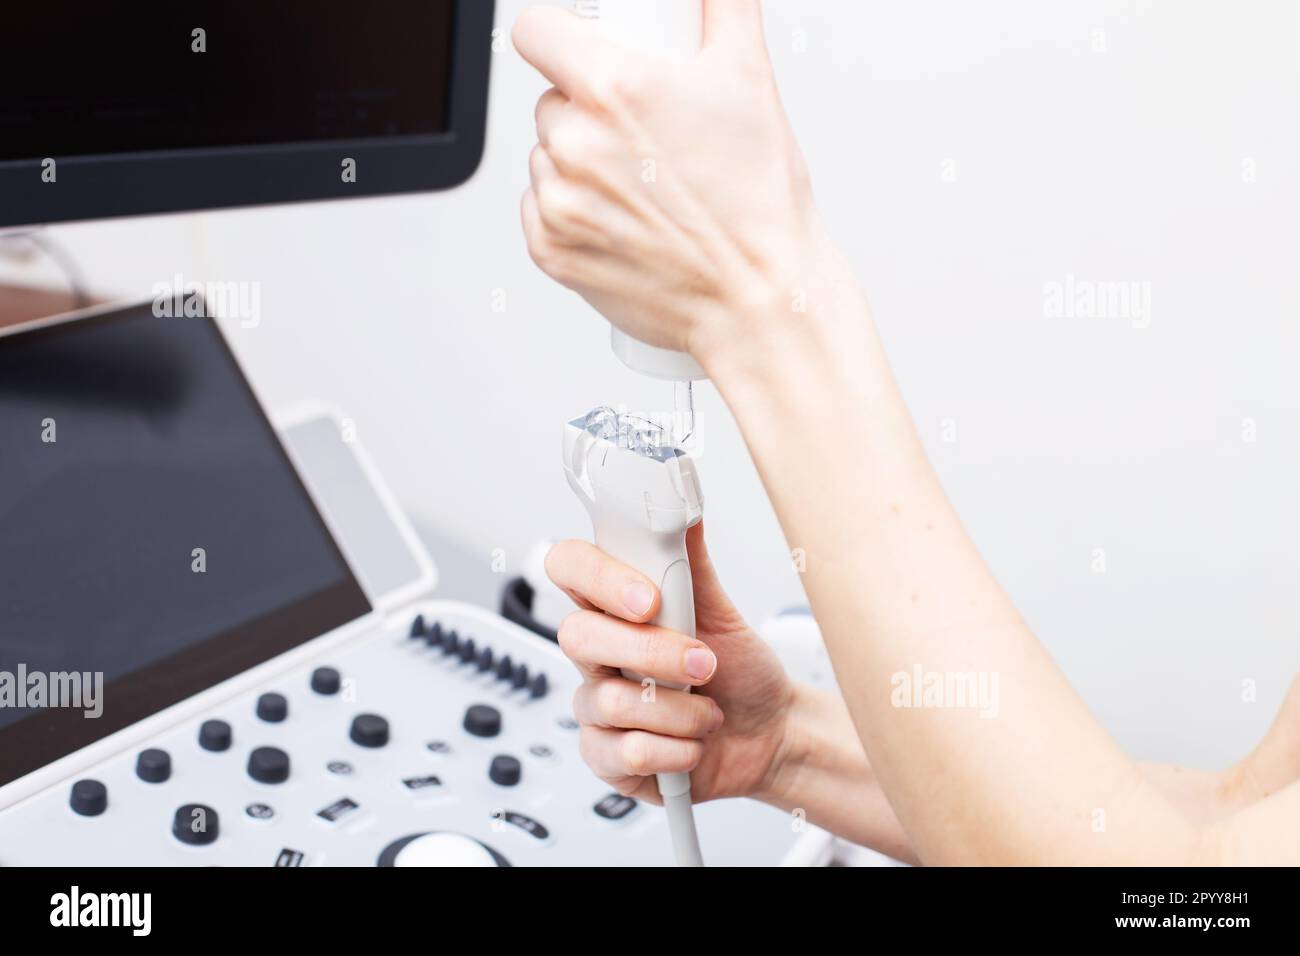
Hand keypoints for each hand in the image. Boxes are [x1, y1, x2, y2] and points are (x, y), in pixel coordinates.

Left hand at [513, 1, 829, 371]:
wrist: (758, 297)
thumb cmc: (758, 203)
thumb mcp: (751, 77)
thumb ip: (725, 3)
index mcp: (616, 90)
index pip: (536, 32)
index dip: (558, 36)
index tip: (576, 51)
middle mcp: (578, 145)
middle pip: (549, 101)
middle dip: (587, 111)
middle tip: (644, 138)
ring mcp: (559, 201)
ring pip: (545, 157)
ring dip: (578, 163)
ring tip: (641, 185)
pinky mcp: (551, 250)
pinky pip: (539, 209)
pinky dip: (571, 212)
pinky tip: (621, 220)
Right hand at [545, 523, 794, 803]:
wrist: (768, 734)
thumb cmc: (739, 669)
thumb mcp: (722, 612)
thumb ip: (692, 565)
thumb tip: (685, 511)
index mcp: (614, 605)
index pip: (568, 567)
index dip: (598, 578)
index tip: (647, 598)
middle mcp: (598, 653)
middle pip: (576, 636)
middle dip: (651, 652)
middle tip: (702, 662)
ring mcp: (597, 706)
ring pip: (608, 702)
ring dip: (679, 711)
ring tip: (708, 712)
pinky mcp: (606, 757)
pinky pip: (624, 753)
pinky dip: (675, 751)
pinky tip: (693, 744)